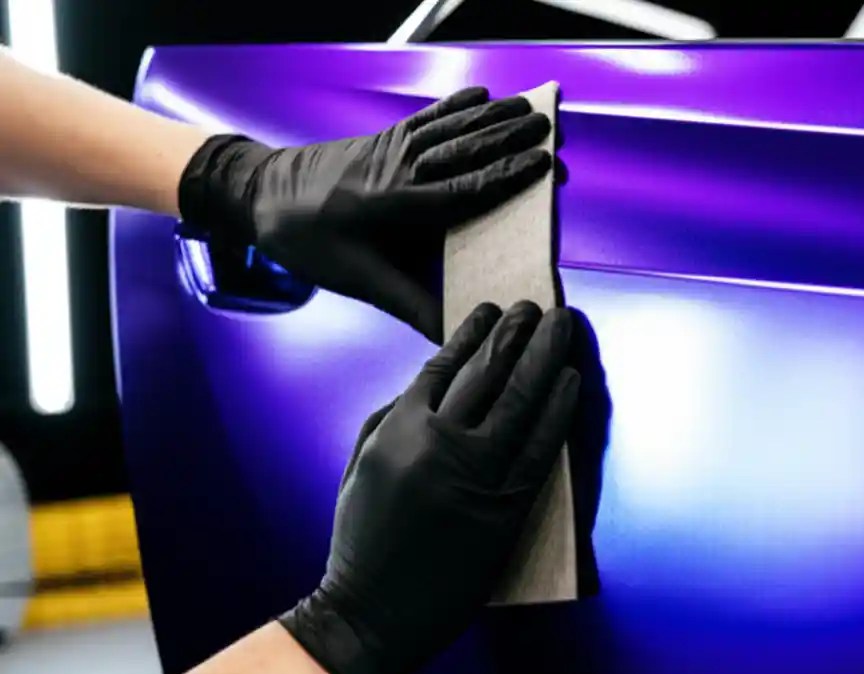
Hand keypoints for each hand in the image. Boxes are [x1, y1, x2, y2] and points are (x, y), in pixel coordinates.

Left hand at [177, 88, 551, 341]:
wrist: (260, 198)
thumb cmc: (308, 241)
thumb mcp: (359, 280)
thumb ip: (409, 304)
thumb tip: (450, 334)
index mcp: (399, 203)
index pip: (465, 187)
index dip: (507, 176)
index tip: (545, 165)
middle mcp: (401, 167)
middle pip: (466, 148)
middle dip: (511, 139)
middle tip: (550, 131)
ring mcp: (392, 147)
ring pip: (452, 127)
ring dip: (493, 117)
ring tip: (529, 109)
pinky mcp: (384, 139)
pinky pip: (428, 117)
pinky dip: (456, 105)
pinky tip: (481, 96)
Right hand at [280, 301, 579, 673]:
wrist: (374, 611)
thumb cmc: (363, 538)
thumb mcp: (360, 464)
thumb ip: (392, 415)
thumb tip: (434, 378)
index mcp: (398, 428)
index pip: (442, 364)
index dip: (472, 332)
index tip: (491, 309)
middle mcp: (438, 444)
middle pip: (488, 372)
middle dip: (516, 331)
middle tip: (537, 306)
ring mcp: (475, 475)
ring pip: (520, 400)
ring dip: (546, 357)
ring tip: (562, 326)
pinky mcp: (506, 507)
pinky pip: (541, 448)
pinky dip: (558, 411)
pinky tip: (570, 383)